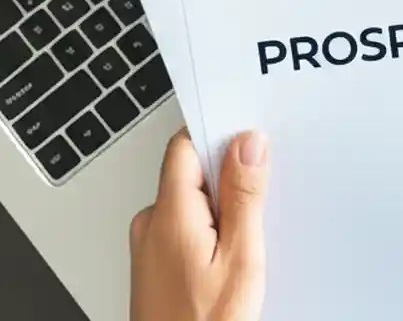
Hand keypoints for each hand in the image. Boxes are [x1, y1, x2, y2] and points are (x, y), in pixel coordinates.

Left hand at [130, 130, 269, 320]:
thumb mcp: (240, 260)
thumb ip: (243, 197)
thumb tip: (247, 144)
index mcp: (169, 214)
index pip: (186, 144)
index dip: (219, 138)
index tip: (251, 147)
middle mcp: (150, 223)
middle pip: (191, 173)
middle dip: (227, 183)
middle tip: (255, 213)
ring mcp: (146, 244)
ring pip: (190, 203)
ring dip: (219, 213)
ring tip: (241, 249)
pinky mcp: (152, 264)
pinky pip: (183, 229)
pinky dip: (207, 235)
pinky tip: (225, 262)